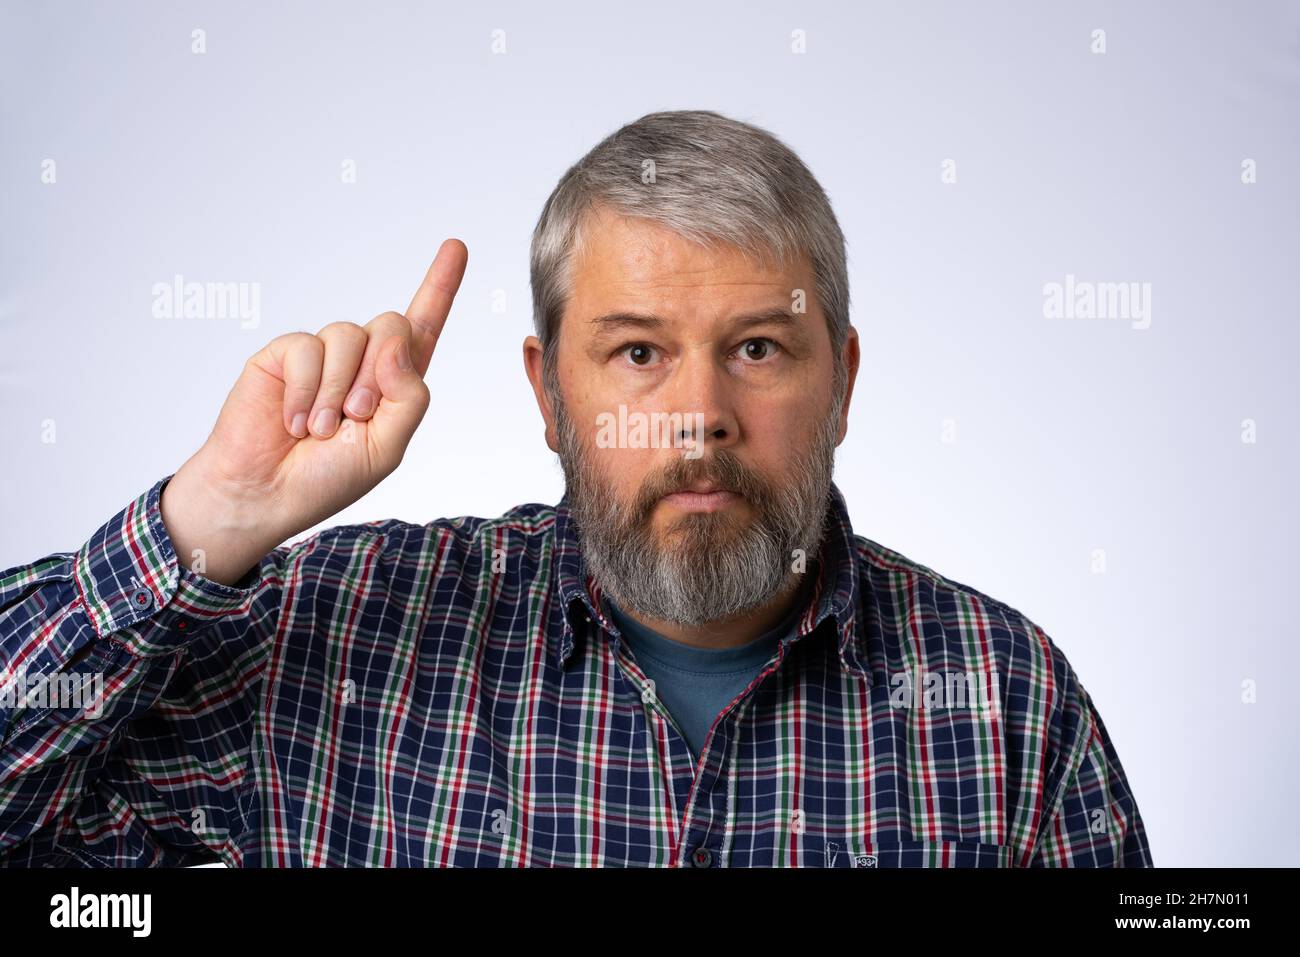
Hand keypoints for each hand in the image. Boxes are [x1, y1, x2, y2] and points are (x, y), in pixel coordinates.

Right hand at [161, 239, 467, 583]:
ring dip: (338, 389)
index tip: (456, 246)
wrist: (265, 493)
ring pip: (350, 334)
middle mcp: (361, 362)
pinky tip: (293, 422)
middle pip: (393, 324)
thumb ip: (408, 396)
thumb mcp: (387, 447)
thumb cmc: (327, 477)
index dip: (439, 286)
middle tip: (355, 417)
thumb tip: (397, 341)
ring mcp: (322, 356)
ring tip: (319, 429)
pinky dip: (304, 390)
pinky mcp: (284, 354)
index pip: (422, 327)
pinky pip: (308, 348)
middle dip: (378, 374)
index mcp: (393, 383)